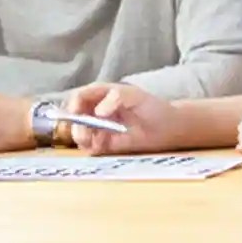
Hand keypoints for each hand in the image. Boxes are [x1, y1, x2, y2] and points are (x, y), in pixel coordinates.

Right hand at [65, 83, 179, 154]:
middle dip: (75, 124)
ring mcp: (99, 128)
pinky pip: (89, 147)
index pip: (80, 96)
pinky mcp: (105, 144)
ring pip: (79, 132)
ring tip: (91, 141)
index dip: (74, 104)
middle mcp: (96, 110)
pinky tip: (98, 147)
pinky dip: (89, 148)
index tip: (75, 113)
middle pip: (75, 116)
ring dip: (80, 137)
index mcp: (101, 94)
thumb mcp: (135, 95)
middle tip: (83, 133)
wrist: (167, 128)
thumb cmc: (152, 106)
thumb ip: (116, 98)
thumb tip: (98, 113)